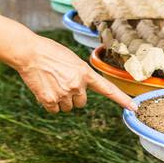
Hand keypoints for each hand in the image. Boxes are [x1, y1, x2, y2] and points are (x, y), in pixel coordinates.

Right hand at [12, 34, 136, 113]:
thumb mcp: (71, 59)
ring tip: (51, 83)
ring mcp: (63, 93)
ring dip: (61, 100)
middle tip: (61, 82)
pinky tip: (44, 89)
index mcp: (84, 72)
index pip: (108, 89)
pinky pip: (54, 110)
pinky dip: (49, 103)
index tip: (134, 108)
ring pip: (67, 107)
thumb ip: (80, 74)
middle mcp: (77, 84)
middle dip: (73, 96)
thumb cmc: (49, 52)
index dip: (122, 99)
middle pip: (81, 103)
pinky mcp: (49, 100)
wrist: (29, 52)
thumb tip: (80, 89)